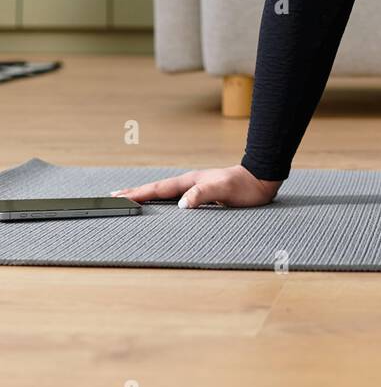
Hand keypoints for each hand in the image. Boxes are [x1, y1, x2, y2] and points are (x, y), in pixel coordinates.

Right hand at [109, 163, 282, 208]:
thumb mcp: (223, 189)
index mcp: (190, 181)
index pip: (159, 189)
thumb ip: (202, 194)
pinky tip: (162, 205)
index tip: (119, 196)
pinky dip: (162, 201)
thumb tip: (181, 204)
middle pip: (156, 189)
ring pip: (164, 193)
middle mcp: (189, 184)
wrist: (260, 181)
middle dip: (135, 192)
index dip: (138, 194)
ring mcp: (195, 188)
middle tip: (115, 196)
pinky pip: (175, 198)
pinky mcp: (202, 195)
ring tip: (131, 198)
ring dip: (147, 196)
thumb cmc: (244, 186)